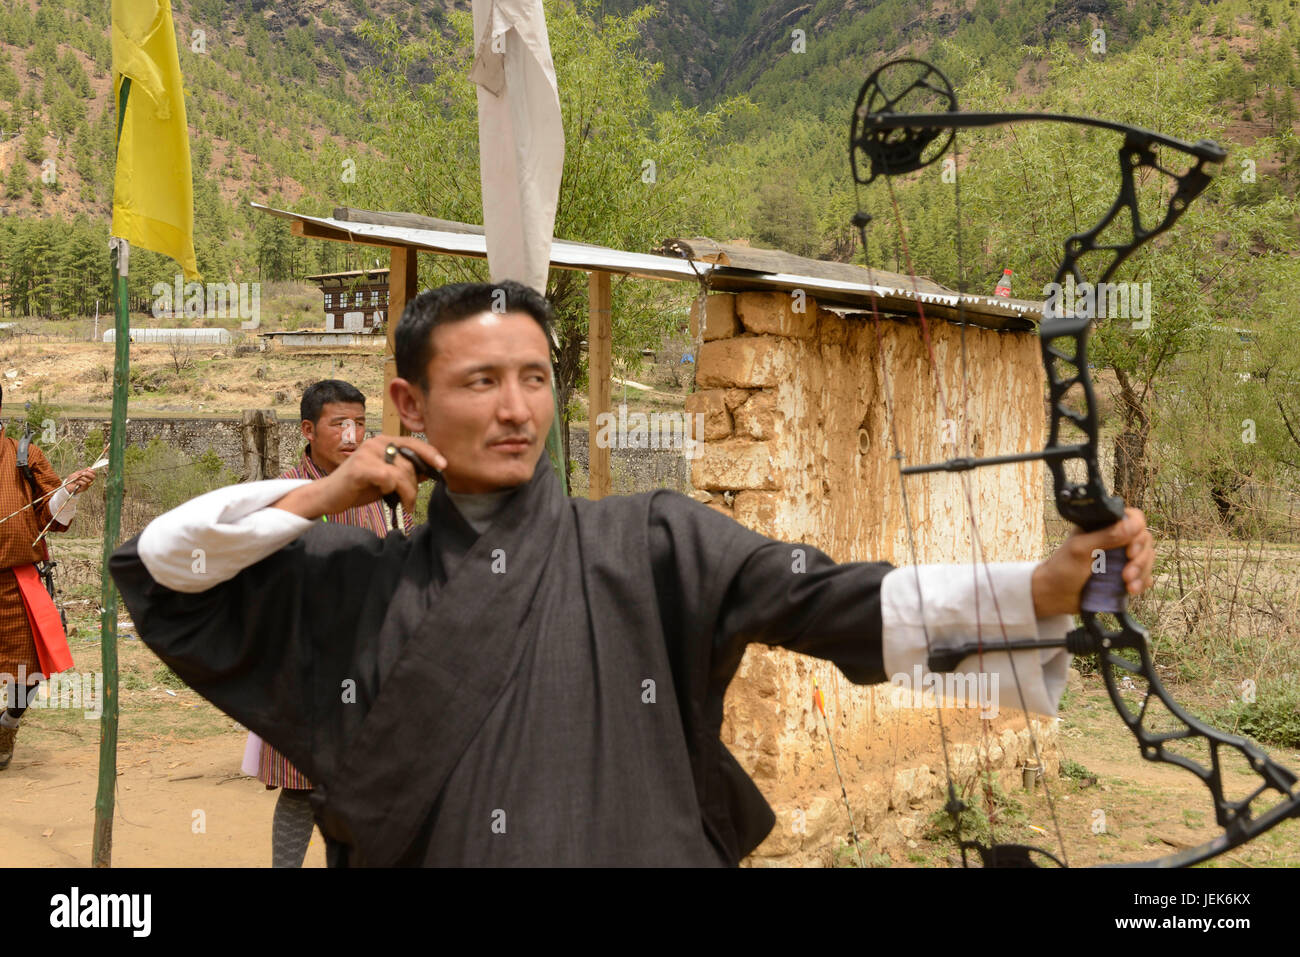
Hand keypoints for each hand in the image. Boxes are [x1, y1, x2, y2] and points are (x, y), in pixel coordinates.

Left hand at [66, 468, 95, 493]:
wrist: (67, 485)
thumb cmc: (72, 479)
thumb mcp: (77, 473)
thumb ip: (83, 471)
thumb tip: (89, 467)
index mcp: (87, 476)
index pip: (93, 473)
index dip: (92, 471)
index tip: (88, 469)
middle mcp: (88, 480)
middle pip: (93, 477)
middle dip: (88, 474)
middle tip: (82, 473)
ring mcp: (87, 485)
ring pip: (88, 480)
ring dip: (82, 478)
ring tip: (77, 478)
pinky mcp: (84, 488)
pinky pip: (84, 483)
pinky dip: (79, 482)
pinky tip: (76, 482)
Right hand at [272, 436, 445, 519]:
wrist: (329, 496)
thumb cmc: (359, 487)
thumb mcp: (388, 478)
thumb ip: (406, 471)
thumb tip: (433, 470)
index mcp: (383, 441)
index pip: (413, 442)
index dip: (431, 453)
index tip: (444, 466)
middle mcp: (376, 442)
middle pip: (411, 462)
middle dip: (415, 484)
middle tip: (410, 500)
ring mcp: (367, 453)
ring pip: (403, 472)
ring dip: (408, 493)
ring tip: (405, 504)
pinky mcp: (360, 467)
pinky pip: (389, 478)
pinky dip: (393, 490)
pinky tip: (387, 496)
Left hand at [1031, 507, 1154, 616]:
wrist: (1054, 596)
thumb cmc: (1062, 568)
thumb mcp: (1081, 549)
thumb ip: (1106, 536)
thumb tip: (1135, 525)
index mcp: (1103, 526)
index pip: (1133, 519)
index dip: (1138, 533)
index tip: (1129, 551)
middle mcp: (1115, 539)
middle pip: (1144, 540)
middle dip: (1140, 559)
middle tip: (1126, 574)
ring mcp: (1121, 557)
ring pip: (1147, 558)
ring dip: (1142, 573)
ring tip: (1128, 587)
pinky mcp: (1124, 575)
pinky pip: (1144, 575)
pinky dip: (1142, 582)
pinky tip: (1132, 590)